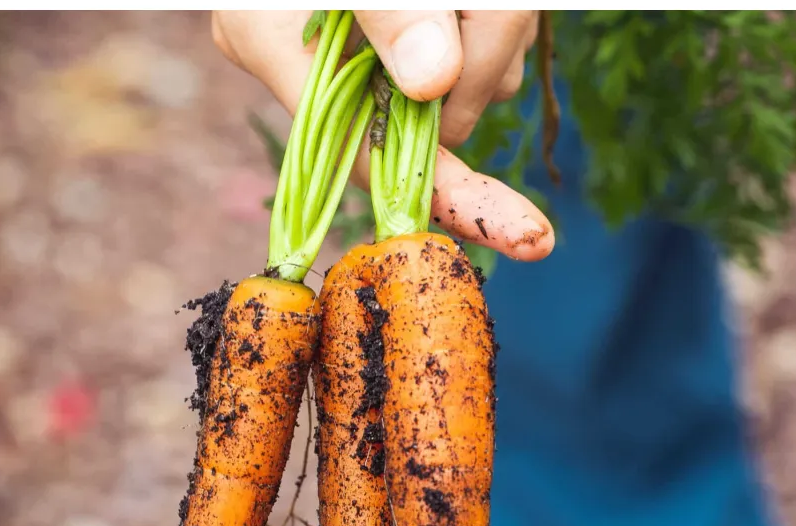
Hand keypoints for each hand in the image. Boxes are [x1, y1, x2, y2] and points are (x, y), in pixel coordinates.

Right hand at [213, 10, 553, 261]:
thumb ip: (385, 7)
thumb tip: (433, 81)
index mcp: (271, 42)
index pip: (369, 158)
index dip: (450, 196)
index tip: (524, 233)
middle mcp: (318, 60)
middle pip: (437, 115)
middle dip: (486, 56)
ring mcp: (370, 48)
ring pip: (474, 79)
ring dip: (499, 24)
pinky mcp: (414, 30)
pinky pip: (484, 47)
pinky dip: (499, 16)